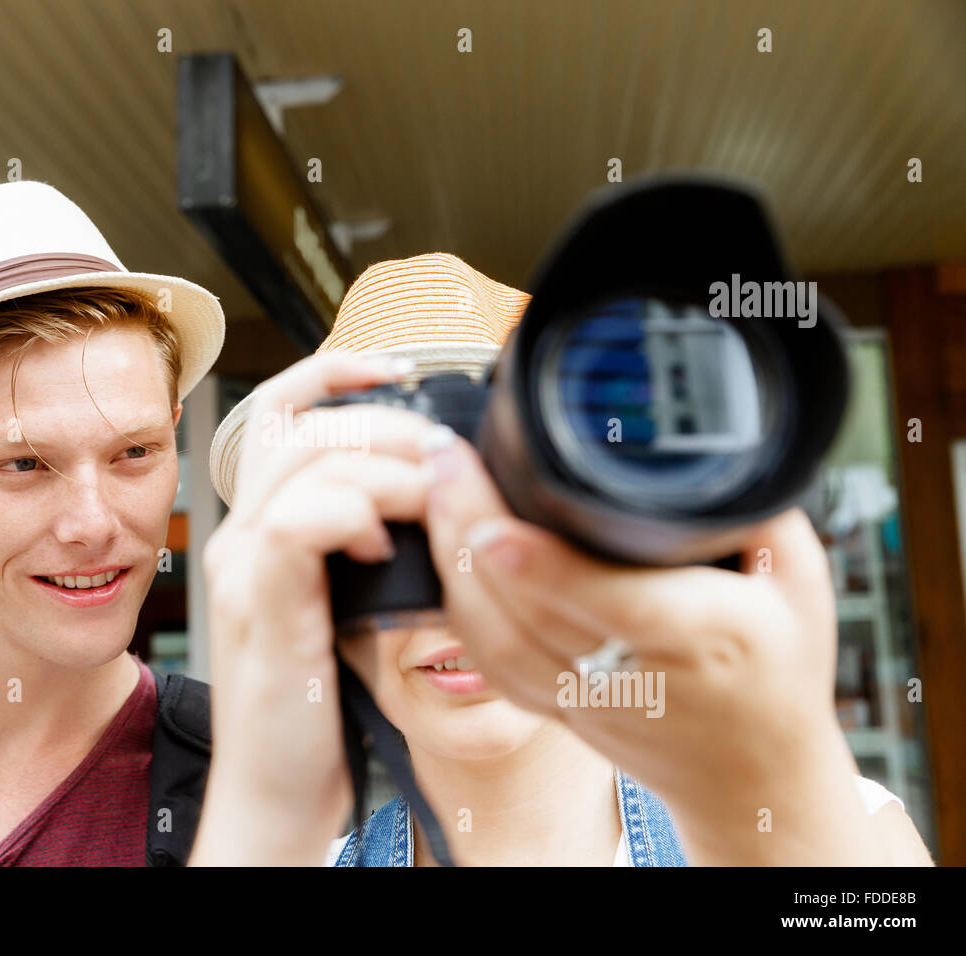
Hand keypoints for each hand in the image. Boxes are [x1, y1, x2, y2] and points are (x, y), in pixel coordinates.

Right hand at [189, 353, 434, 864]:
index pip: (280, 416)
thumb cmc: (315, 713)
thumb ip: (369, 552)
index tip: (395, 372)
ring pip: (307, 464)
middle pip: (303, 428)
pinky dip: (352, 516)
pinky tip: (380, 548)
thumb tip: (435, 502)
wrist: (274, 796)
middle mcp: (238, 537)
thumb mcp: (347, 611)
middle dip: (385, 426)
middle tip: (439, 462)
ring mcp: (243, 568)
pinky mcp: (260, 604)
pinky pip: (300, 520)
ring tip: (427, 505)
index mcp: (259, 532)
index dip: (333, 374)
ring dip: (385, 471)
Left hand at [418, 425, 926, 864]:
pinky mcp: (554, 707)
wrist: (753, 775)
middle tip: (441, 458)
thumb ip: (757, 512)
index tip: (491, 522)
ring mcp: (585, 697)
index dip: (540, 565)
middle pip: (529, 609)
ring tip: (434, 488)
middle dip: (470, 530)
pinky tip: (441, 552)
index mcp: (703, 634)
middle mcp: (634, 671)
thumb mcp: (799, 579)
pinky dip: (454, 607)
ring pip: (495, 640)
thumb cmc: (780, 668)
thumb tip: (715, 442)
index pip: (607, 601)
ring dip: (452, 564)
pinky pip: (487, 663)